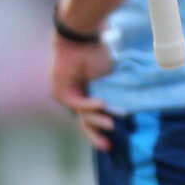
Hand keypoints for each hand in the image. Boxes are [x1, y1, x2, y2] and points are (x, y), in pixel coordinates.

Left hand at [50, 33, 117, 148]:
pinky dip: (89, 105)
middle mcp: (75, 97)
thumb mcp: (108, 78)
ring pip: (82, 115)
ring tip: (111, 125)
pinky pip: (77, 104)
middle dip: (96, 135)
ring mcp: (66, 95)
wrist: (80, 37)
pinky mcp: (60, 91)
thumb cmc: (96, 52)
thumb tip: (125, 110)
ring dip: (97, 120)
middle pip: (84, 122)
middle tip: (108, 146)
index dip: (103, 127)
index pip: (93, 116)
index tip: (117, 135)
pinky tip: (102, 103)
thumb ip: (112, 94)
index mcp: (87, 93)